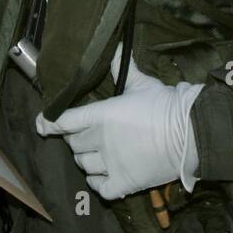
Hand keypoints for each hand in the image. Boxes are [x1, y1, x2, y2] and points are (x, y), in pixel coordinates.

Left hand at [35, 46, 202, 200]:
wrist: (190, 134)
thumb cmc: (165, 105)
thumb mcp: (141, 83)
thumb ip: (121, 67)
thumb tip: (115, 44)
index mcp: (100, 115)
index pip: (63, 120)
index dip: (50, 122)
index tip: (43, 123)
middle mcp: (100, 140)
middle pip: (73, 144)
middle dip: (77, 139)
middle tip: (87, 136)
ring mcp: (111, 163)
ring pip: (84, 165)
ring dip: (86, 159)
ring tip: (96, 154)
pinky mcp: (124, 183)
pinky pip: (99, 187)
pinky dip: (98, 182)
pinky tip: (104, 175)